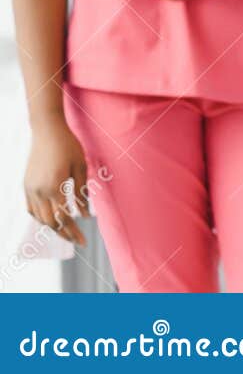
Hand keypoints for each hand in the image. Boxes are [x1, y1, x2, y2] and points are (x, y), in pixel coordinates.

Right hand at [23, 116, 89, 245]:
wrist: (47, 130)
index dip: (74, 232)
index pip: (65, 218)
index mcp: (54, 188)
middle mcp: (39, 192)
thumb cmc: (68, 146)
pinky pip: (31, 208)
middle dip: (64, 234)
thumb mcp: (80, 167)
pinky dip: (40, 217)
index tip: (84, 242)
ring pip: (39, 218)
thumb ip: (81, 192)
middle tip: (78, 240)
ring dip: (52, 226)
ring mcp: (29, 189)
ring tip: (67, 231)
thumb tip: (86, 214)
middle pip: (50, 222)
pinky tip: (50, 218)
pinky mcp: (26, 185)